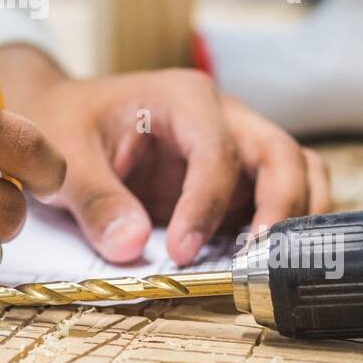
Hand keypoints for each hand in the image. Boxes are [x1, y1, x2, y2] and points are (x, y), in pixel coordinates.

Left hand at [0, 46, 331, 265]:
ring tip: (269, 264)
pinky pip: (279, 198)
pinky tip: (257, 261)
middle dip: (281, 208)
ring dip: (295, 218)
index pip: (218, 150)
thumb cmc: (66, 123)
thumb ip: (95, 199)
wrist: (64, 116)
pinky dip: (283, 227)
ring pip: (297, 172)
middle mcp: (223, 116)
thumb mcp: (65, 156)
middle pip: (281, 155)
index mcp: (183, 98)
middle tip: (258, 261)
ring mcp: (237, 146)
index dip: (206, 204)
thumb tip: (129, 247)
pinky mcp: (237, 180)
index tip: (182, 252)